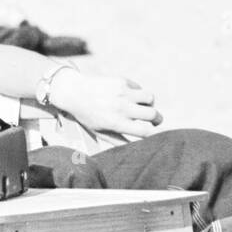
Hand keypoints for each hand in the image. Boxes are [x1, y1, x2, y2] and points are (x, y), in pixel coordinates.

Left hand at [48, 70, 162, 137]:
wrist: (74, 92)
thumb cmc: (88, 116)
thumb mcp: (100, 132)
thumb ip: (118, 142)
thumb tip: (137, 150)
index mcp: (116, 123)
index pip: (144, 131)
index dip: (155, 135)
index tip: (157, 135)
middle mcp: (121, 107)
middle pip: (153, 114)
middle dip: (158, 120)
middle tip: (154, 122)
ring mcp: (122, 92)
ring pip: (150, 98)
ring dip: (149, 104)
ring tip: (142, 107)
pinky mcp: (121, 81)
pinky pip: (139, 88)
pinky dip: (138, 94)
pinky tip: (129, 97)